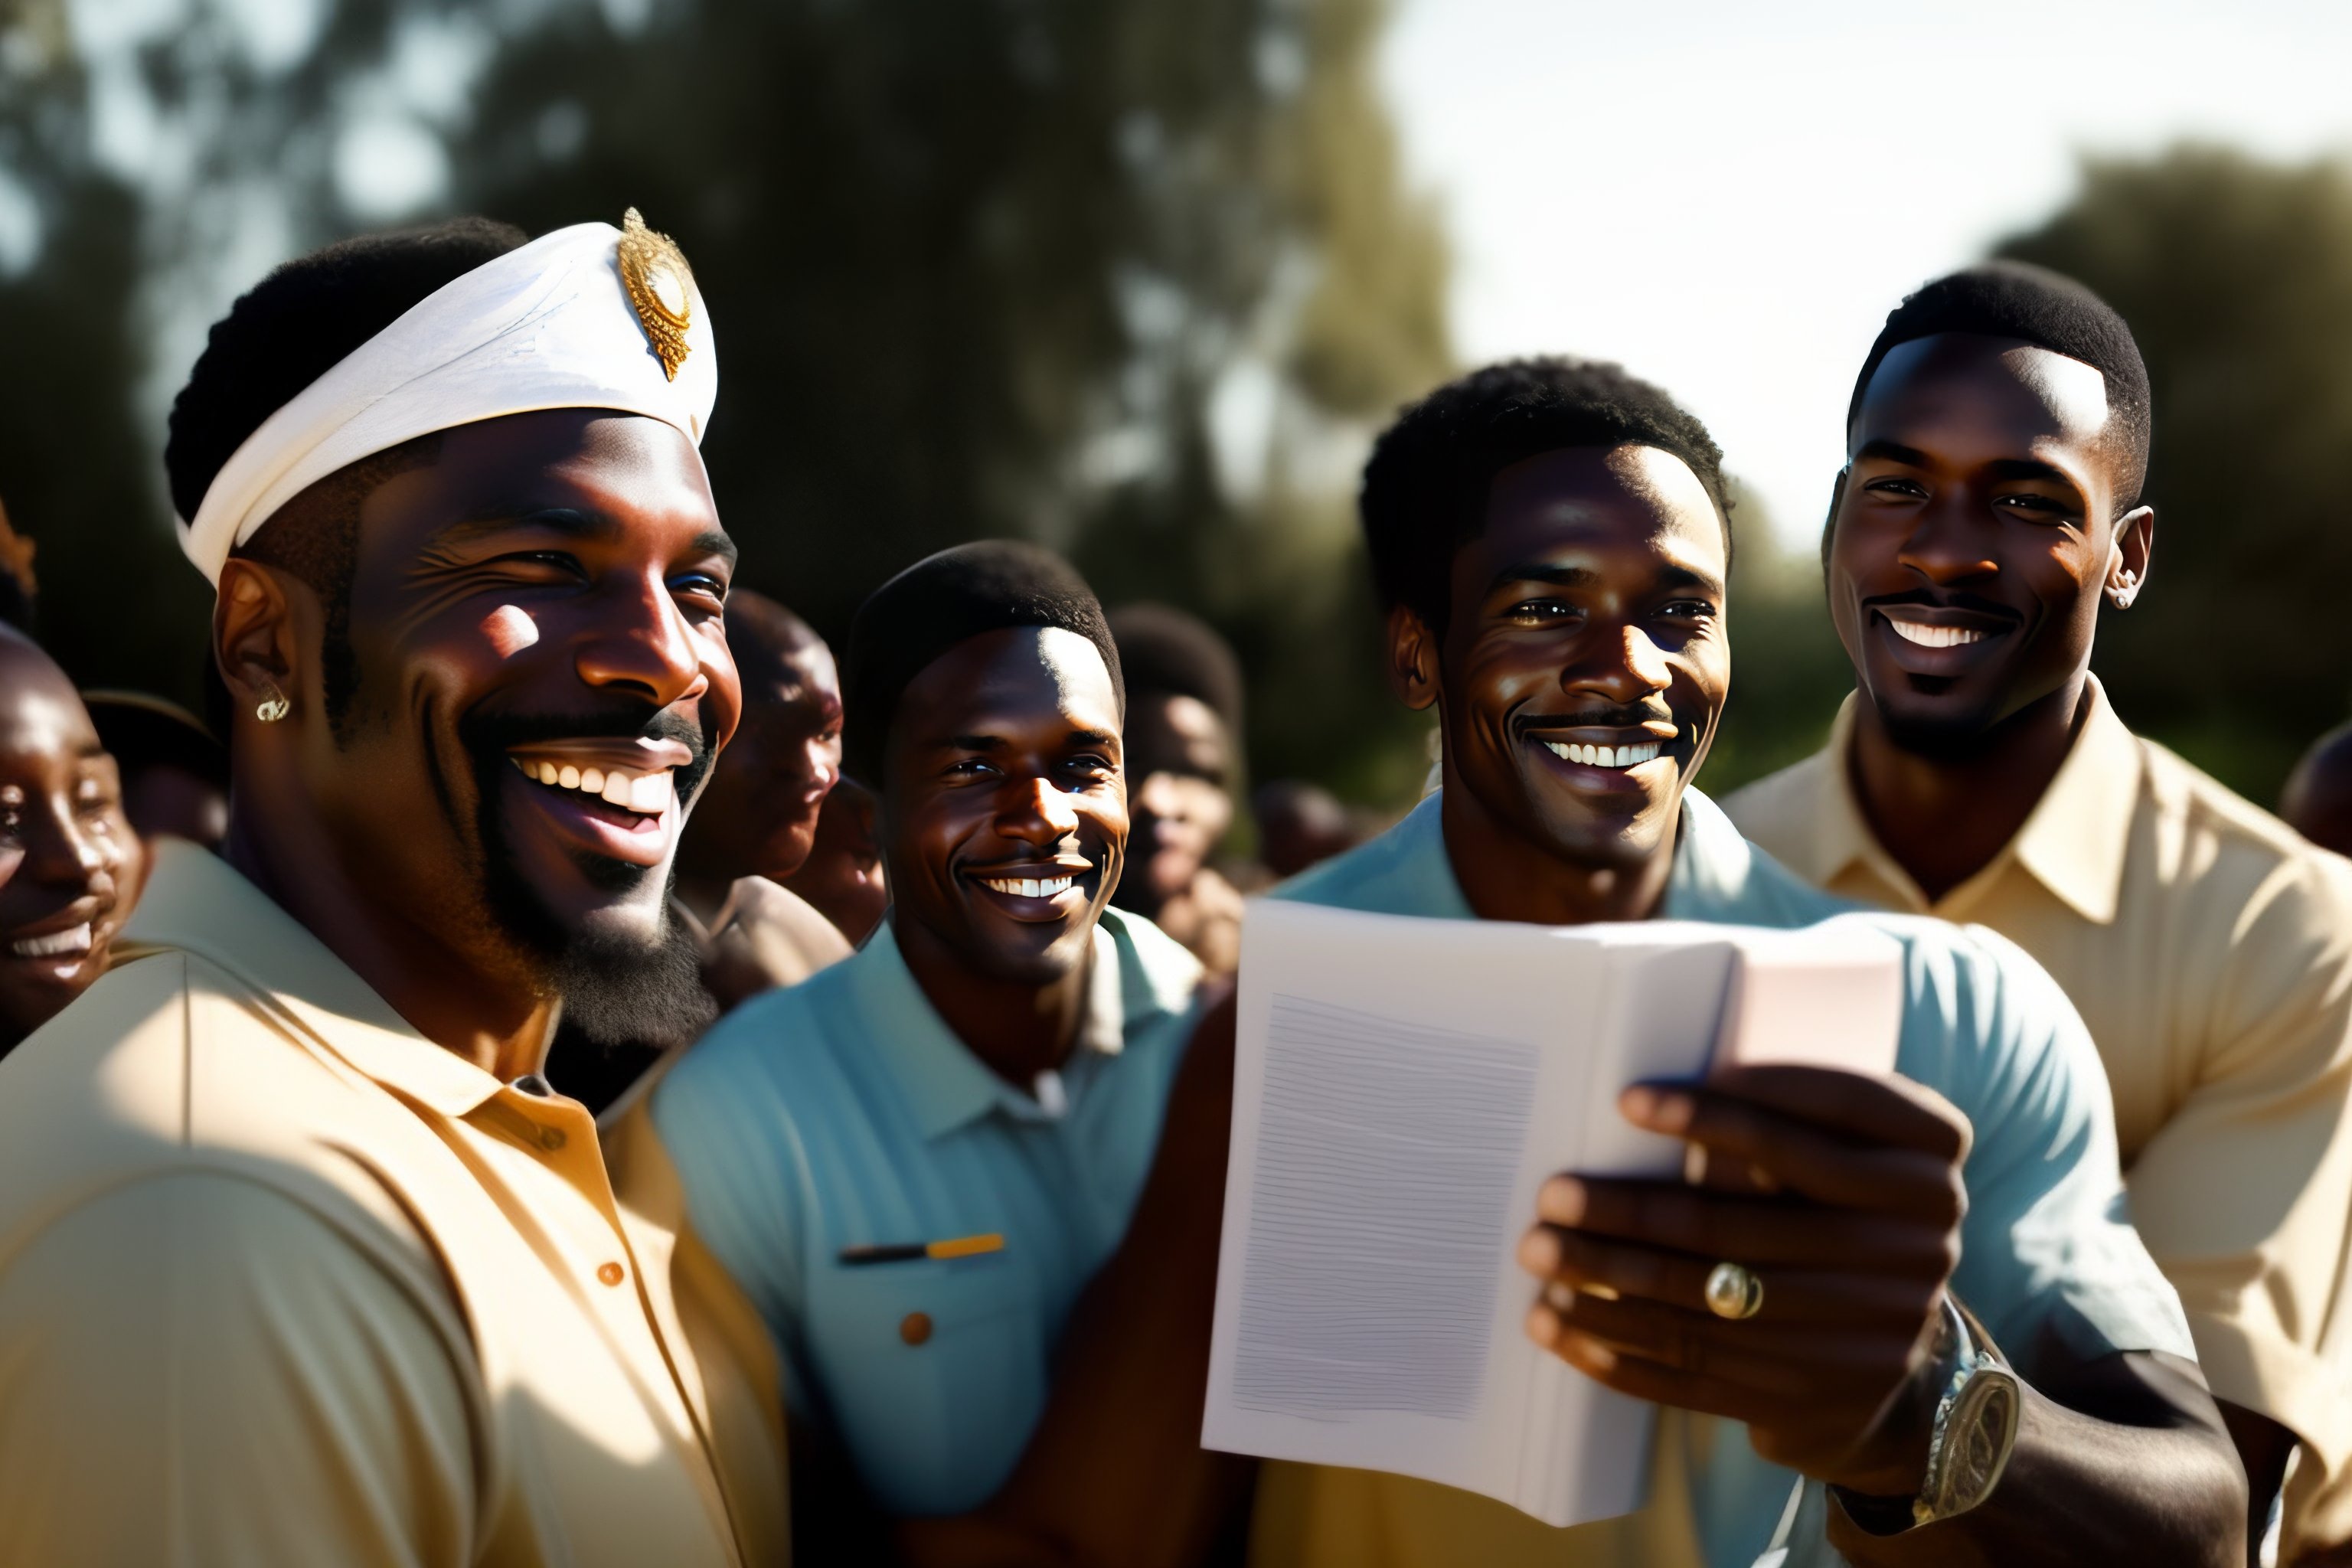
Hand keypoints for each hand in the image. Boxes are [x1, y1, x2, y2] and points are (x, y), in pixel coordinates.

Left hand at [1515, 1064, 1971, 1494]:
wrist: (1896, 1376)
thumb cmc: (1836, 1222)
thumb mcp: (1845, 1166)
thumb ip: (1786, 1128)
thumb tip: (1645, 1111)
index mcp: (1927, 1163)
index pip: (1822, 1118)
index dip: (1719, 1110)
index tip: (1628, 1101)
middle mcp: (1916, 1244)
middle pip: (1741, 1219)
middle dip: (1632, 1207)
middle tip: (1554, 1194)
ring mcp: (1874, 1329)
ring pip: (1708, 1298)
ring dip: (1608, 1277)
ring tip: (1539, 1253)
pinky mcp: (1821, 1394)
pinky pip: (1699, 1371)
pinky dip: (1617, 1349)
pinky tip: (1558, 1327)